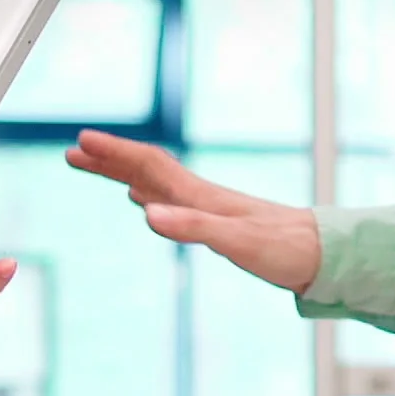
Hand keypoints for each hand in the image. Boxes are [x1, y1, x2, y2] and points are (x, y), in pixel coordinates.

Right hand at [68, 131, 318, 291]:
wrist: (321, 253)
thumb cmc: (284, 249)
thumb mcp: (237, 242)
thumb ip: (193, 227)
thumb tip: (147, 212)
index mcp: (200, 197)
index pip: (149, 166)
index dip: (114, 154)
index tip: (81, 142)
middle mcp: (200, 196)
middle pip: (146, 168)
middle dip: (109, 159)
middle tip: (73, 152)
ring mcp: (207, 207)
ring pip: (155, 182)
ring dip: (122, 173)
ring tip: (94, 166)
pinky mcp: (216, 222)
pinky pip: (170, 201)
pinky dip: (148, 194)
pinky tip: (143, 201)